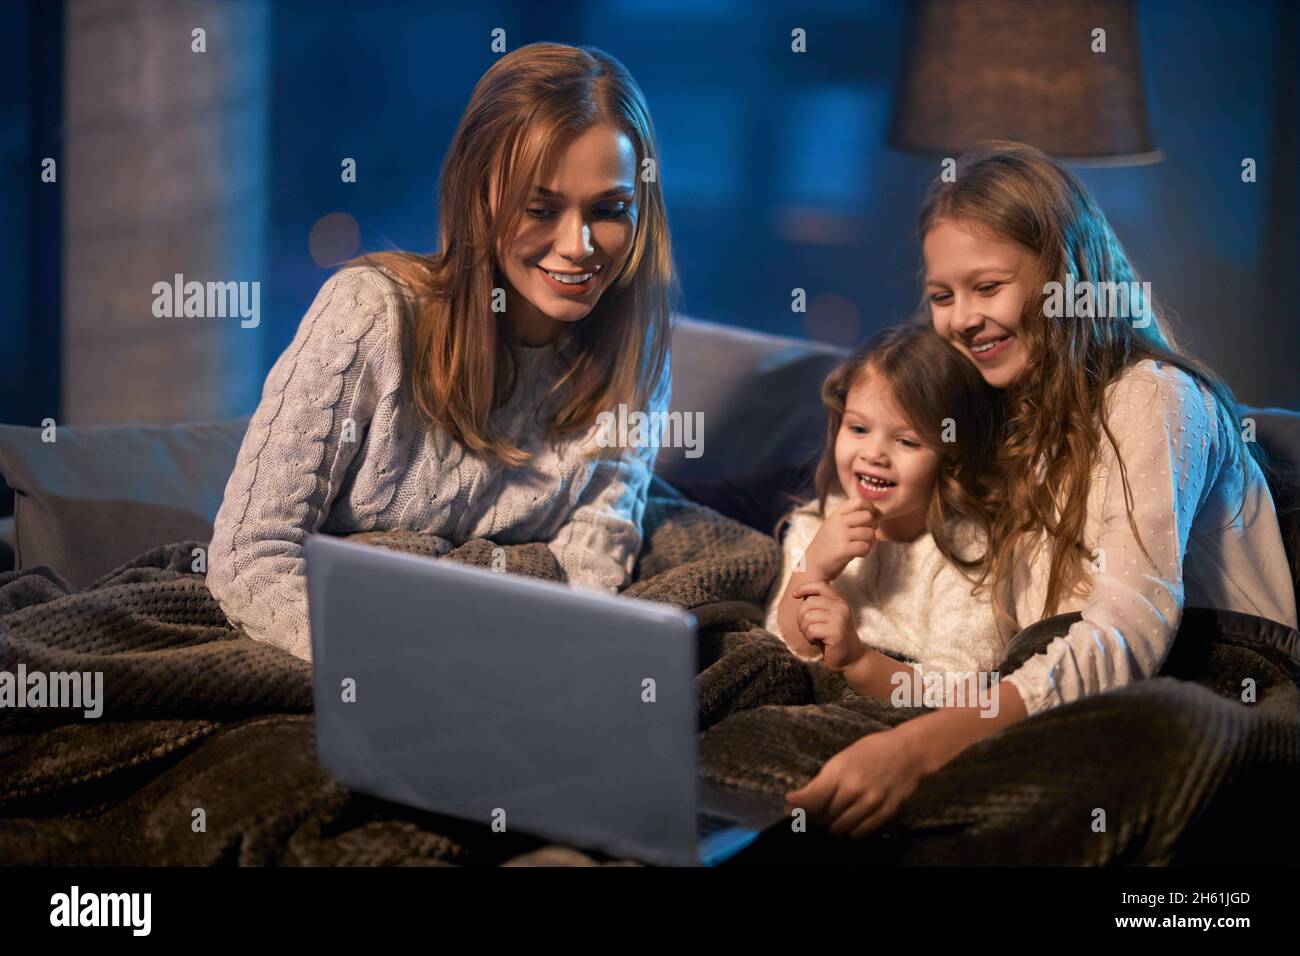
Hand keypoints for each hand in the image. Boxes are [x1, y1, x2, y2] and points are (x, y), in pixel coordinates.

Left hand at [784, 725, 927, 837]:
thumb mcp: (841, 759)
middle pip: (823, 817)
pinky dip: (851, 830)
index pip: (810, 801)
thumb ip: (820, 783)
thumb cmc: (871, 751)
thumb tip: (795, 801)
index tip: (791, 809)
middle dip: (816, 817)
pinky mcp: (886, 812)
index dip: (797, 809)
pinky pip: (860, 832)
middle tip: (815, 812)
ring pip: (840, 828)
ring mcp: (871, 801)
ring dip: (832, 825)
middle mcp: (854, 788)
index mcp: (839, 771)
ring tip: (833, 815)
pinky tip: (850, 819)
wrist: (907, 750)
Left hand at [791, 580, 864, 672]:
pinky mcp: (836, 632)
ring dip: (805, 629)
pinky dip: (809, 637)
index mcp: (839, 601)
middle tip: (808, 629)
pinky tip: (817, 641)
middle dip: (801, 617)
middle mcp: (841, 607)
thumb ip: (817, 606)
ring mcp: (840, 619)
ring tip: (813, 636)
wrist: (852, 659)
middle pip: (809, 602)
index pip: (819, 585)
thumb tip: (800, 594)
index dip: (804, 588)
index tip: (795, 595)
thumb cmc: (833, 639)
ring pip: (807, 616)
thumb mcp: (826, 618)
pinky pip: (811, 629)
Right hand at [803, 495, 876, 580]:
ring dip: (869, 542)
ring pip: (869, 533)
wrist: (812, 565)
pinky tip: (857, 554)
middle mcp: (838, 522)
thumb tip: (877, 513)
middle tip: (864, 536)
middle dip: (872, 527)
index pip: (859, 501)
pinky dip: (865, 552)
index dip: (869, 508)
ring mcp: (840, 535)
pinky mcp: (843, 550)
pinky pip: (865, 547)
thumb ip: (851, 517)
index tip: (869, 518)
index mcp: (836, 514)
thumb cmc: (828, 545)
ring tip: (859, 545)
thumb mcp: (834, 525)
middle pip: (868, 516)